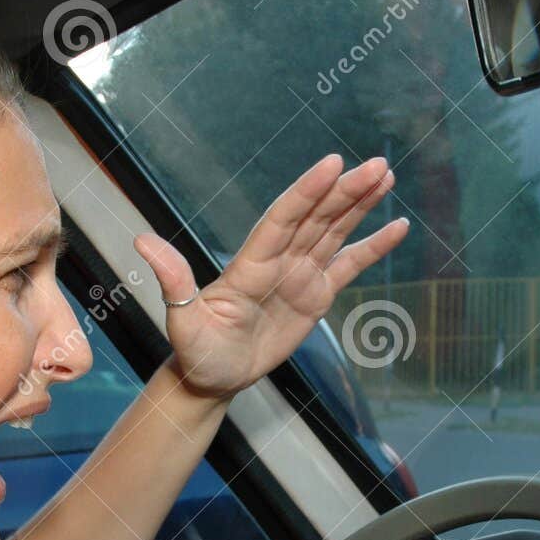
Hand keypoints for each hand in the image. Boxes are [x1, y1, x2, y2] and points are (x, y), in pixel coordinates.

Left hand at [133, 154, 408, 399]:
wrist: (211, 376)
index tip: (331, 164)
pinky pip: (348, 266)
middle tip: (377, 164)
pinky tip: (396, 228)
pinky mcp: (315, 295)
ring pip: (334, 231)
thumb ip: (174, 282)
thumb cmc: (195, 351)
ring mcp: (299, 275)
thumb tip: (143, 242)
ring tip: (386, 175)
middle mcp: (278, 261)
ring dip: (360, 204)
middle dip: (345, 190)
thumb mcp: (182, 321)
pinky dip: (372, 248)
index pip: (283, 219)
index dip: (307, 192)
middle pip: (316, 217)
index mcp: (250, 264)